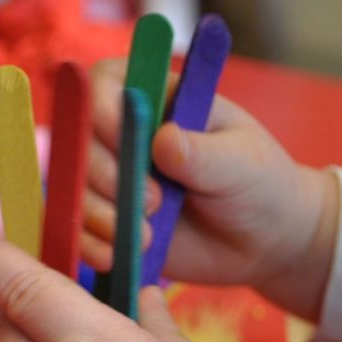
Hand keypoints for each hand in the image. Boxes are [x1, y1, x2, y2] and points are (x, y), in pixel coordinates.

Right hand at [82, 59, 341, 321]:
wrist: (267, 240)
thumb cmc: (261, 184)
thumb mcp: (242, 163)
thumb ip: (203, 153)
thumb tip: (163, 140)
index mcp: (158, 100)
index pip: (105, 83)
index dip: (103, 108)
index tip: (126, 141)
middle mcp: (127, 137)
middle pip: (78, 139)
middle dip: (105, 173)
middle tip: (153, 202)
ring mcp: (116, 182)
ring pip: (75, 189)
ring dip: (99, 215)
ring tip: (144, 238)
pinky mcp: (113, 224)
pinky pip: (82, 231)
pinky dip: (91, 245)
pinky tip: (116, 258)